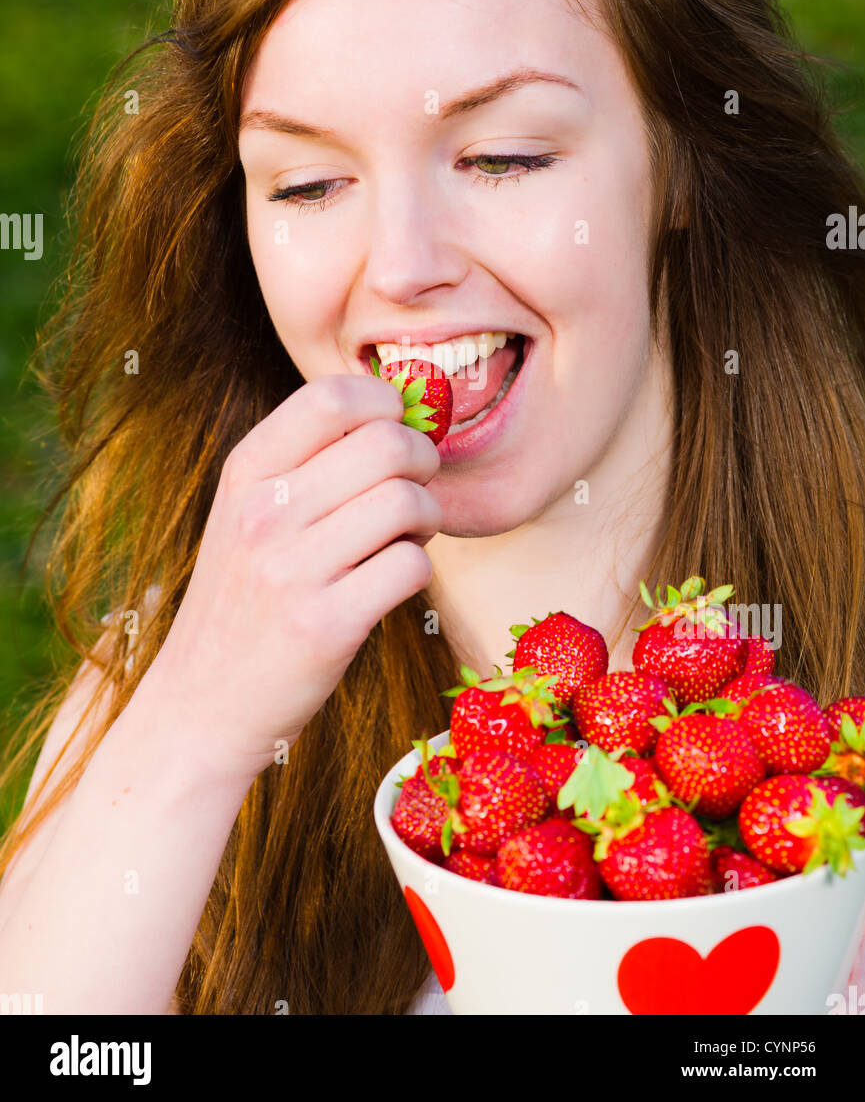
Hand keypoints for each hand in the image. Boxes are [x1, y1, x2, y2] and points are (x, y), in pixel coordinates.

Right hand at [152, 373, 442, 782]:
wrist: (200, 705)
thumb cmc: (242, 600)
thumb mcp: (245, 514)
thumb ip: (305, 461)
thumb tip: (396, 414)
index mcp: (245, 473)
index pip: (332, 396)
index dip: (385, 402)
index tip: (396, 426)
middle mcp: (264, 514)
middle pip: (387, 444)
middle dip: (422, 461)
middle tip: (414, 488)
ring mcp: (293, 571)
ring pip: (408, 502)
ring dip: (427, 517)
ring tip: (405, 537)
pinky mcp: (327, 626)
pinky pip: (412, 566)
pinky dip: (417, 569)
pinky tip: (392, 580)